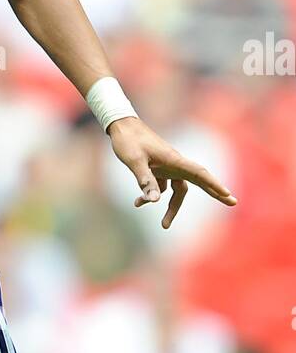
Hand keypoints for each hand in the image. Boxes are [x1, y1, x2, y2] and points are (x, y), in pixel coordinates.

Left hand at [107, 116, 236, 229]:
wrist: (121, 126)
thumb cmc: (128, 141)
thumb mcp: (135, 162)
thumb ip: (145, 181)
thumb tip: (155, 201)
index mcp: (174, 160)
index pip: (199, 173)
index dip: (214, 184)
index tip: (227, 194)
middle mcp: (174, 164)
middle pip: (198, 181)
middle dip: (214, 193)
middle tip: (233, 203)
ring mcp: (167, 167)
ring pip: (176, 190)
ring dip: (171, 207)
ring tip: (165, 226)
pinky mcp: (157, 169)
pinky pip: (160, 187)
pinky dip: (151, 196)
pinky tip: (137, 203)